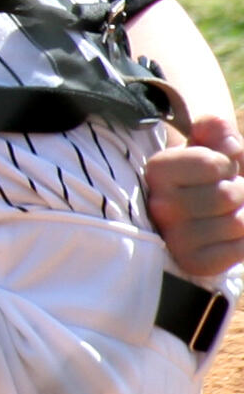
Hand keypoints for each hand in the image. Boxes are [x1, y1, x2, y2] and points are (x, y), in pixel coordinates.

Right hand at [148, 112, 243, 286]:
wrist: (201, 214)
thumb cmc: (210, 176)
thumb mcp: (211, 147)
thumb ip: (216, 131)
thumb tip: (226, 140)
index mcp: (157, 171)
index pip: (214, 164)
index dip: (227, 165)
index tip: (219, 169)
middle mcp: (159, 205)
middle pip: (228, 195)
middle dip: (239, 191)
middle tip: (229, 194)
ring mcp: (175, 237)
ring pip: (237, 223)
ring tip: (230, 214)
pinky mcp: (193, 263)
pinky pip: (239, 251)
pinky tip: (232, 236)